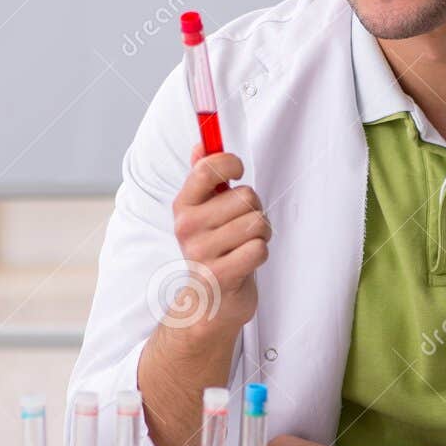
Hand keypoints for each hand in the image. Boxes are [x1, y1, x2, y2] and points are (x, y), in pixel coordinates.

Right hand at [169, 144, 270, 333]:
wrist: (208, 302)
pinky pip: (259, 249)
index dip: (231, 163)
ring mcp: (201, 252)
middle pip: (246, 196)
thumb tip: (202, 143)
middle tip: (242, 225)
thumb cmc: (213, 249)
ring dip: (261, 233)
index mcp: (183, 205)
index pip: (208, 167)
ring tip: (245, 244)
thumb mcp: (203, 211)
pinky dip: (260, 254)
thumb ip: (203, 176)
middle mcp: (187, 226)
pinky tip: (246, 261)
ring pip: (257, 222)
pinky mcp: (220, 275)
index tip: (237, 174)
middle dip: (255, 209)